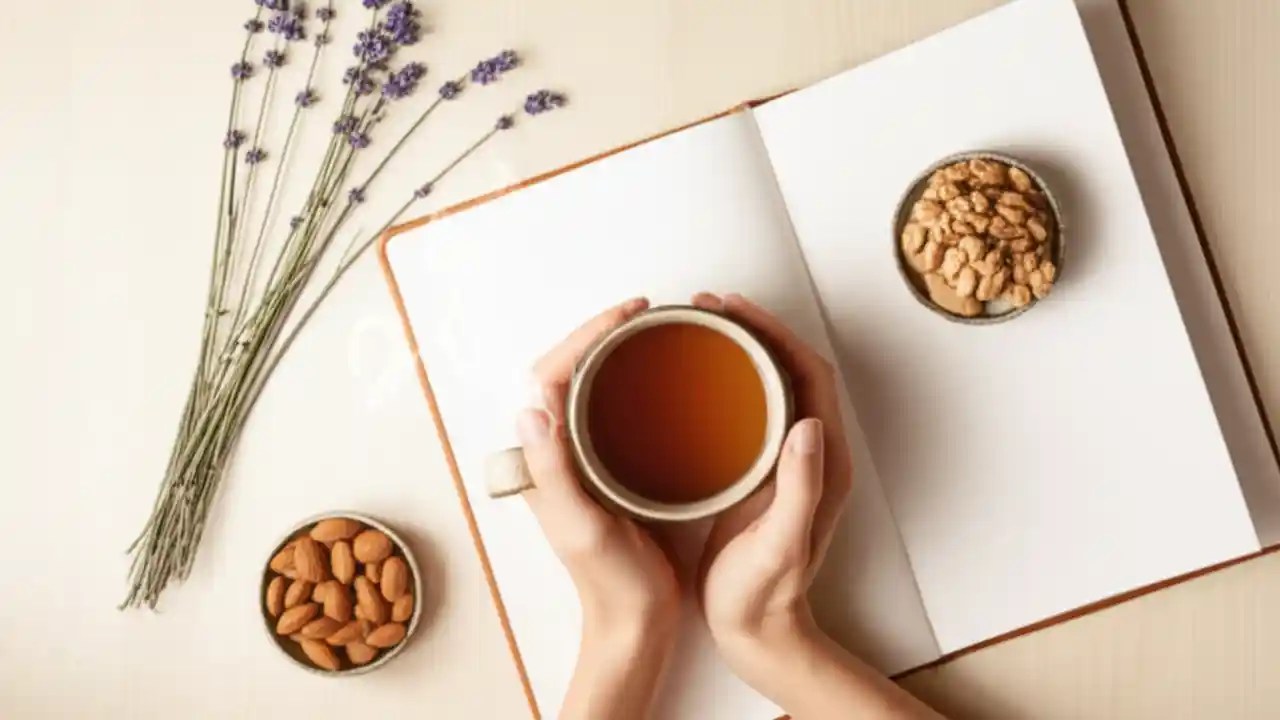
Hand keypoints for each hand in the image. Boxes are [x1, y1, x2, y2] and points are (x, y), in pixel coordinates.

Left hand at [519, 297, 679, 718]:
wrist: (634, 623)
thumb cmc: (610, 583)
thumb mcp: (581, 527)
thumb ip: (553, 472)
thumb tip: (531, 408)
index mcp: (543, 460)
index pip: (550, 376)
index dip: (584, 336)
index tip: (624, 316)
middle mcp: (557, 454)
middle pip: (566, 371)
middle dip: (599, 333)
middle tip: (642, 312)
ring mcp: (583, 462)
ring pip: (589, 388)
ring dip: (613, 353)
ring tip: (650, 331)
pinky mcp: (610, 471)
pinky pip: (612, 412)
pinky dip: (631, 384)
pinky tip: (660, 379)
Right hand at [690, 292, 853, 648]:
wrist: (757, 631)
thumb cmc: (763, 593)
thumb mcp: (779, 542)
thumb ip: (799, 486)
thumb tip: (809, 422)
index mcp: (824, 459)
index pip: (811, 374)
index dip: (777, 334)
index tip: (735, 310)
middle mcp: (813, 452)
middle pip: (793, 369)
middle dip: (757, 330)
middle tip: (710, 306)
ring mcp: (789, 461)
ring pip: (773, 385)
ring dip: (743, 351)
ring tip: (701, 329)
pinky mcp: (763, 473)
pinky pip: (754, 409)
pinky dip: (730, 382)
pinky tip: (696, 380)